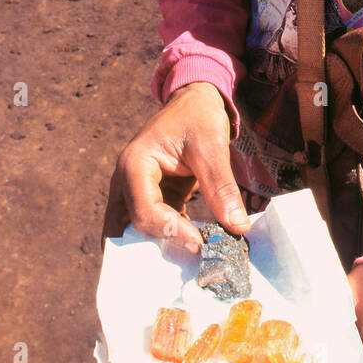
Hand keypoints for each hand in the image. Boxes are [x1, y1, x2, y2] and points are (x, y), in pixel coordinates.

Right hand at [102, 82, 249, 251]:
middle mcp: (126, 181)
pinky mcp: (150, 198)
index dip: (170, 230)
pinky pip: (153, 226)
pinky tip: (195, 245)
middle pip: (130, 227)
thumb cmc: (198, 117)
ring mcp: (134, 191)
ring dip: (160, 246)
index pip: (143, 210)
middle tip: (190, 260)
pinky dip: (170, 238)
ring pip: (136, 231)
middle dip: (156, 246)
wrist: (194, 102)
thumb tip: (237, 227)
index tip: (201, 242)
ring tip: (192, 259)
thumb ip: (221, 186)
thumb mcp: (212, 146)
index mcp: (135, 164)